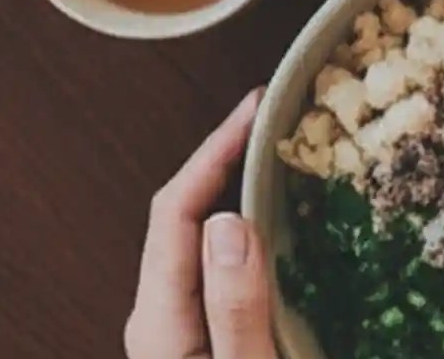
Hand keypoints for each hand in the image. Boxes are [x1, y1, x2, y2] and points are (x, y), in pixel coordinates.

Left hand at [124, 89, 275, 358]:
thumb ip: (235, 309)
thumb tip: (228, 221)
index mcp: (160, 321)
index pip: (175, 210)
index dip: (213, 149)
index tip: (254, 107)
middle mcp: (161, 315)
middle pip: (185, 213)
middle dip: (227, 157)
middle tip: (276, 116)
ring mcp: (179, 326)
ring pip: (205, 237)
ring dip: (238, 189)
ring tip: (284, 153)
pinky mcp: (203, 336)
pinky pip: (222, 264)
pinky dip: (250, 228)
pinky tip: (283, 220)